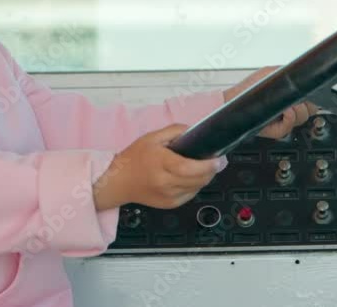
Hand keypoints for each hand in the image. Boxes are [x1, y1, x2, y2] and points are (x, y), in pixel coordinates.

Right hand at [93, 124, 220, 210]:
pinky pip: (191, 194)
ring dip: (205, 178)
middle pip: (197, 180)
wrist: (118, 182)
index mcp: (160, 163)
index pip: (187, 168)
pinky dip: (195, 185)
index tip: (218, 159)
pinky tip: (190, 177)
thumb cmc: (134, 158)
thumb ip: (174, 131)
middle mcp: (165, 182)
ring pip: (197, 188)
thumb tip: (194, 131)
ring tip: (203, 167)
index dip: (206, 165)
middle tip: (216, 161)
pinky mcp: (170, 204)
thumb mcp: (152, 137)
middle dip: (211, 170)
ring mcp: (168, 196)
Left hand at [222, 66, 318, 139]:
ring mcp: (283, 121)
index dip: (311, 97)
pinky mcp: (276, 130)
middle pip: (311, 110)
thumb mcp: (270, 73)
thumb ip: (287, 73)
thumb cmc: (249, 87)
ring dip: (297, 110)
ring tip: (287, 104)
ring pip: (302, 118)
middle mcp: (289, 109)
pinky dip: (289, 118)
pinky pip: (288, 127)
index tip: (308, 93)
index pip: (311, 100)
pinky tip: (284, 111)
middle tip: (296, 98)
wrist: (233, 100)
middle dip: (306, 103)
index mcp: (290, 96)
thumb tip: (304, 72)